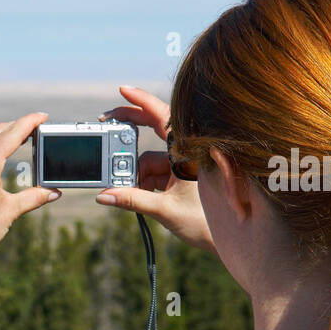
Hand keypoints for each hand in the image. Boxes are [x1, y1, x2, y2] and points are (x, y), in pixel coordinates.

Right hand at [98, 86, 215, 253]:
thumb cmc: (204, 222)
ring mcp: (179, 167)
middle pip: (151, 134)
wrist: (226, 239)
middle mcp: (183, 154)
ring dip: (133, 174)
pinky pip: (152, 174)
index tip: (122, 90)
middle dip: (126, 134)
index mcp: (187, 152)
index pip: (163, 118)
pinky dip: (140, 183)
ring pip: (147, 161)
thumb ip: (133, 201)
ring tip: (122, 190)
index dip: (142, 101)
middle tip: (104, 125)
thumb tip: (104, 196)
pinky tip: (133, 195)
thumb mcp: (164, 210)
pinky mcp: (176, 179)